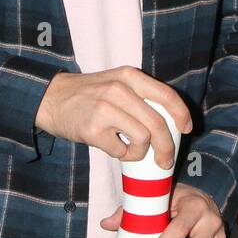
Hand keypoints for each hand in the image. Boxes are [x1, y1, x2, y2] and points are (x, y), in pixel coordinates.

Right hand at [35, 67, 191, 166]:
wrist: (50, 98)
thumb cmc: (88, 94)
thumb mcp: (116, 83)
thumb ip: (140, 96)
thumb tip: (169, 123)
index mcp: (129, 77)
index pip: (166, 95)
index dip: (182, 115)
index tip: (187, 129)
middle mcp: (120, 90)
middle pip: (158, 123)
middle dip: (167, 147)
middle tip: (166, 160)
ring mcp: (105, 109)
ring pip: (143, 138)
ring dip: (141, 152)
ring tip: (131, 150)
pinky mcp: (93, 129)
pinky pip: (121, 150)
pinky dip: (123, 155)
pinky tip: (114, 148)